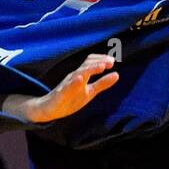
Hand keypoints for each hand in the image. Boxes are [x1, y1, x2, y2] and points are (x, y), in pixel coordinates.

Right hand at [4, 54, 118, 123]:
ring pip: (77, 74)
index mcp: (81, 76)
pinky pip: (66, 88)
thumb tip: (117, 74)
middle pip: (86, 66)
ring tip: (101, 67)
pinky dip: (73, 83)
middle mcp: (73, 77)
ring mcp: (66, 85)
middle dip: (98, 63)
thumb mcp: (90, 91)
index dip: (101, 60)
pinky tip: (80, 79)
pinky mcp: (59, 95)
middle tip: (110, 62)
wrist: (50, 109)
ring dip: (89, 69)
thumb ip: (102, 83)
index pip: (90, 62)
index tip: (112, 61)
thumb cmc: (71, 98)